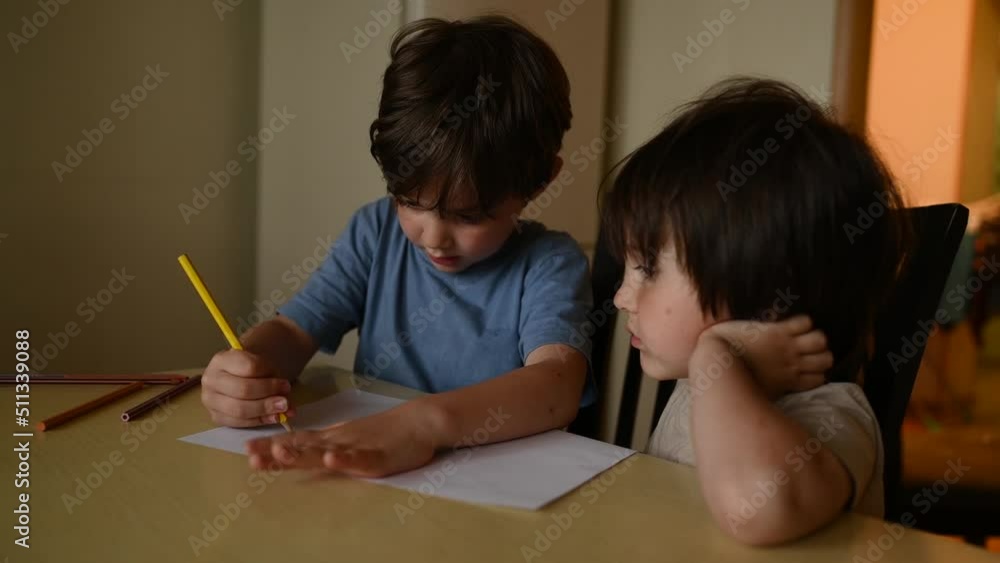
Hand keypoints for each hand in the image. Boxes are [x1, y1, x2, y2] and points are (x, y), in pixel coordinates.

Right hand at [201, 349, 293, 427]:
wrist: (239, 374)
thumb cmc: (253, 367)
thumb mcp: (264, 365)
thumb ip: (275, 380)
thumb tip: (288, 406)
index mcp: (222, 359)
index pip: (250, 367)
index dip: (270, 377)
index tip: (285, 383)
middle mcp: (211, 379)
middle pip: (243, 389)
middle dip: (268, 396)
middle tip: (285, 400)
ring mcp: (210, 399)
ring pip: (239, 409)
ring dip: (264, 410)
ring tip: (282, 409)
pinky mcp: (215, 416)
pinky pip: (237, 423)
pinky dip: (258, 421)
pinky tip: (273, 418)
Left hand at [246, 402, 439, 477]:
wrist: (419, 422)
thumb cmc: (385, 433)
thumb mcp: (349, 439)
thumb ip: (326, 446)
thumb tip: (299, 449)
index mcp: (332, 439)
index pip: (297, 441)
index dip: (272, 447)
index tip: (247, 450)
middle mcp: (339, 441)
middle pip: (304, 446)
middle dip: (277, 452)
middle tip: (250, 455)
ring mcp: (357, 447)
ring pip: (327, 450)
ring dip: (303, 452)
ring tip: (279, 453)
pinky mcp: (377, 456)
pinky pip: (359, 458)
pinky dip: (344, 459)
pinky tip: (331, 460)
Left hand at [697, 315, 831, 398]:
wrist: (716, 362)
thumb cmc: (734, 381)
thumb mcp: (759, 394)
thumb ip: (776, 390)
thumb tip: (781, 395)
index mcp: (789, 380)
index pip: (821, 378)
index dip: (819, 371)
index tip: (810, 367)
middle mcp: (792, 364)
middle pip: (826, 358)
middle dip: (821, 353)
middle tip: (807, 350)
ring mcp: (785, 346)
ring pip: (820, 339)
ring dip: (814, 336)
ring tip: (802, 335)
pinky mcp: (776, 329)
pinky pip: (804, 322)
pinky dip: (802, 321)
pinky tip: (792, 324)